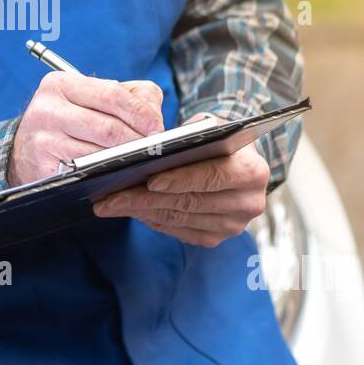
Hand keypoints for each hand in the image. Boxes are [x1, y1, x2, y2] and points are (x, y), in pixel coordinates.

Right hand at [7, 72, 164, 185]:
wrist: (23, 148)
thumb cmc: (68, 118)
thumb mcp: (91, 96)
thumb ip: (130, 95)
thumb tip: (153, 115)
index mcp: (61, 84)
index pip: (112, 95)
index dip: (141, 112)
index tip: (158, 127)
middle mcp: (47, 109)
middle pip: (108, 128)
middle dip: (137, 140)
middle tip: (153, 148)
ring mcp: (43, 140)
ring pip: (99, 154)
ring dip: (124, 160)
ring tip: (138, 160)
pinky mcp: (43, 168)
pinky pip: (85, 173)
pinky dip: (106, 174)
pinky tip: (115, 173)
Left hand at [92, 120, 269, 246]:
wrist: (236, 162)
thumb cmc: (217, 140)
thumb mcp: (210, 127)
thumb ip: (191, 137)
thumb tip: (152, 150)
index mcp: (253, 172)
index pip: (212, 177)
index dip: (180, 180)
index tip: (149, 180)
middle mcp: (248, 203)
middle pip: (189, 202)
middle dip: (145, 199)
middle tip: (111, 197)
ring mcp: (233, 225)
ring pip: (179, 218)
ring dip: (141, 211)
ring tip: (110, 203)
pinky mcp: (216, 238)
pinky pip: (177, 230)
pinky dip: (151, 219)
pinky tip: (129, 210)